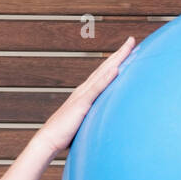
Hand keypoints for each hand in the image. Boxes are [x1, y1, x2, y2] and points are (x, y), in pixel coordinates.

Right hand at [36, 36, 135, 156]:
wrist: (48, 139)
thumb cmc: (64, 135)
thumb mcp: (83, 123)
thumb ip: (92, 118)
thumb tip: (102, 124)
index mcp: (85, 94)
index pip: (103, 74)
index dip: (115, 61)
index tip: (128, 51)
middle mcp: (84, 90)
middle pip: (105, 68)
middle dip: (119, 54)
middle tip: (132, 40)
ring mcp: (83, 95)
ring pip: (102, 73)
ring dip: (116, 60)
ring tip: (128, 48)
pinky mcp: (82, 104)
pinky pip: (96, 89)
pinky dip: (106, 78)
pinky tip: (116, 69)